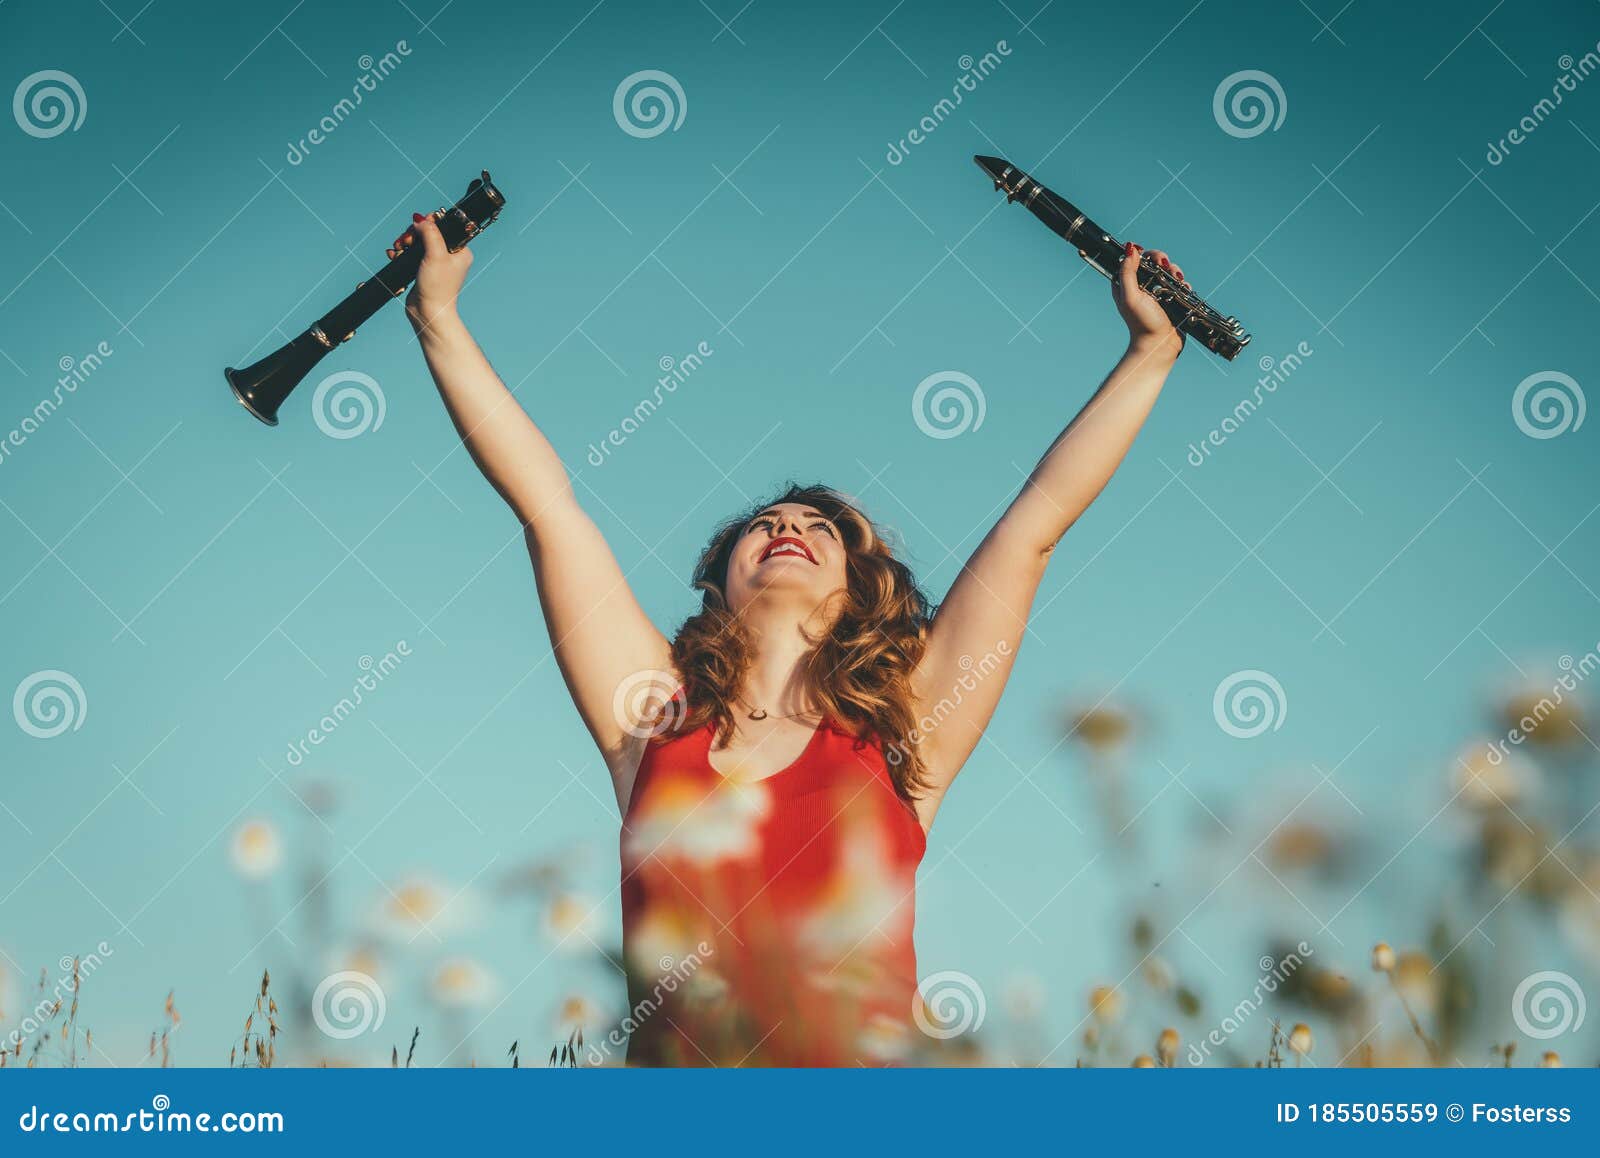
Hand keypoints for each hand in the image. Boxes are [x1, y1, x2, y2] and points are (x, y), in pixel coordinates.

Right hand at [388, 210, 475, 326]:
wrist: (428, 312)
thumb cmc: (438, 287)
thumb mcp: (436, 255)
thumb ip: (430, 233)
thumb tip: (421, 218)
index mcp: (460, 250)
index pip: (444, 225)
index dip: (429, 222)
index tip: (418, 228)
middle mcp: (449, 255)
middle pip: (428, 232)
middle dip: (412, 234)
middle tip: (405, 241)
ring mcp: (435, 262)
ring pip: (417, 242)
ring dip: (405, 242)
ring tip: (399, 248)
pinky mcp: (422, 270)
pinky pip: (410, 254)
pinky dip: (401, 252)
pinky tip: (395, 254)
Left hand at [1104, 240, 1184, 359]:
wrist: (1159, 344)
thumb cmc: (1141, 323)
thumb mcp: (1130, 296)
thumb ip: (1127, 272)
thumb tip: (1129, 249)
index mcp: (1126, 284)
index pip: (1132, 259)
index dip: (1140, 253)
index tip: (1146, 254)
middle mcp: (1141, 285)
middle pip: (1152, 261)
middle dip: (1160, 259)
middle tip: (1164, 264)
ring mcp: (1157, 291)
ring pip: (1167, 269)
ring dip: (1173, 270)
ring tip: (1176, 279)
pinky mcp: (1171, 297)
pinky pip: (1178, 282)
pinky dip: (1182, 282)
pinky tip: (1183, 288)